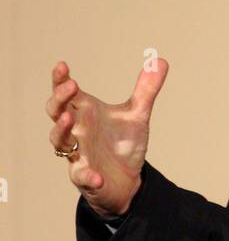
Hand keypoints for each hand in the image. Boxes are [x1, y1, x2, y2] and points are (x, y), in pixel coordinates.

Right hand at [46, 57, 168, 217]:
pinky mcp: (85, 177)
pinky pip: (82, 176)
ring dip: (62, 129)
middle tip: (71, 86)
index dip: (60, 79)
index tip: (63, 65)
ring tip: (70, 118)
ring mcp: (77, 154)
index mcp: (85, 112)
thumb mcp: (137, 115)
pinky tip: (96, 176)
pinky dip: (87, 176)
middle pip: (56, 112)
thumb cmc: (122, 144)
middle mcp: (76, 131)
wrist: (126, 180)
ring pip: (59, 141)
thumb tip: (159, 60)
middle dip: (59, 99)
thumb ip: (146, 90)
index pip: (66, 93)